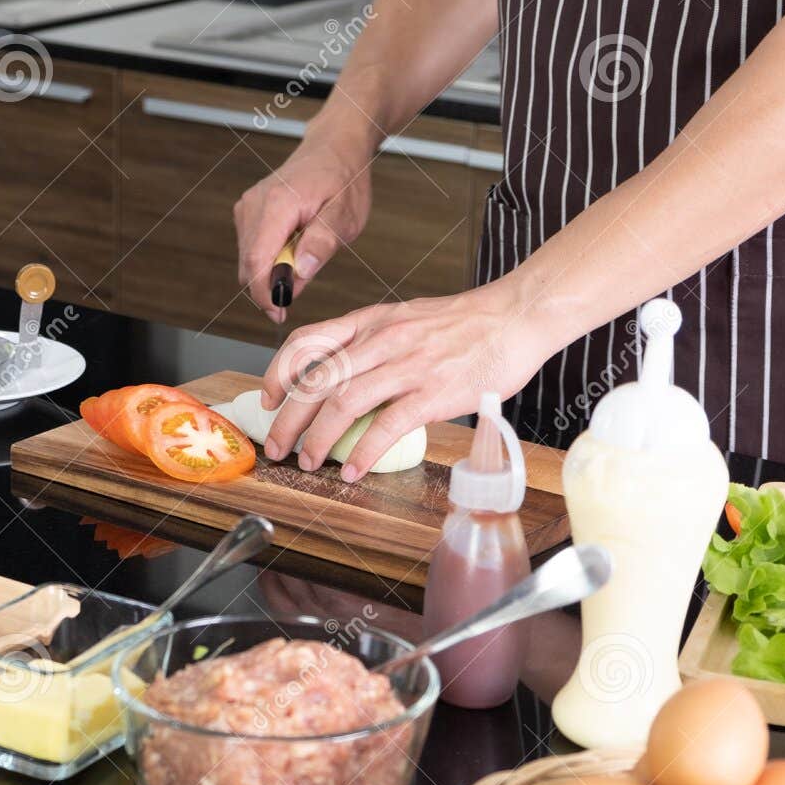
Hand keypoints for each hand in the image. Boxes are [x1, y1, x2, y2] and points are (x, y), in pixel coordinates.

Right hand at [233, 123, 374, 320]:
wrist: (334, 148)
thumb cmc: (344, 179)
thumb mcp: (346, 214)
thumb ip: (323, 242)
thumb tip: (300, 271)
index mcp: (277, 205)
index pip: (257, 262)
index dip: (264, 295)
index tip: (280, 314)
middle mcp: (254, 204)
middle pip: (249, 265)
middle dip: (270, 286)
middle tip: (300, 288)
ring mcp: (247, 207)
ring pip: (248, 260)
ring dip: (271, 272)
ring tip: (303, 259)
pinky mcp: (247, 212)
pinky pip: (251, 249)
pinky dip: (269, 259)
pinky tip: (293, 249)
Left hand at [259, 281, 549, 479]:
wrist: (517, 315)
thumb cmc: (468, 323)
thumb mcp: (408, 318)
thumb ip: (376, 344)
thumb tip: (351, 379)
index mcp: (372, 321)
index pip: (307, 342)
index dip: (278, 372)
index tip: (268, 398)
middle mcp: (381, 341)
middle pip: (315, 381)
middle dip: (287, 419)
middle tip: (277, 447)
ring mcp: (406, 366)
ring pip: (341, 404)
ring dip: (317, 439)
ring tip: (307, 462)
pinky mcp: (432, 392)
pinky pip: (385, 426)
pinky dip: (362, 452)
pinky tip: (351, 470)